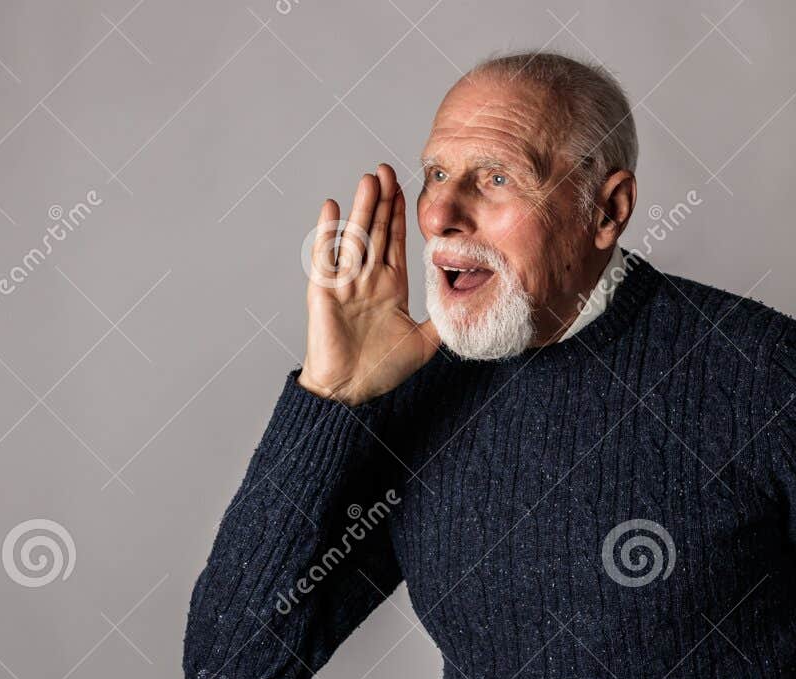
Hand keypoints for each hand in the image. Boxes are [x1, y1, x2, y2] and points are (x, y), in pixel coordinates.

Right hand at [298, 163, 439, 405]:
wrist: (350, 392)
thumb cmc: (381, 370)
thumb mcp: (425, 343)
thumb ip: (444, 322)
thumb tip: (471, 308)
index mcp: (390, 286)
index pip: (396, 241)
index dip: (400, 213)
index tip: (405, 187)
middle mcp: (367, 279)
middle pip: (376, 231)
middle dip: (383, 200)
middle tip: (386, 168)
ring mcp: (345, 283)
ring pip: (356, 236)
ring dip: (363, 207)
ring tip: (369, 178)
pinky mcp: (324, 292)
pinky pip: (326, 257)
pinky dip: (327, 232)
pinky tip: (332, 206)